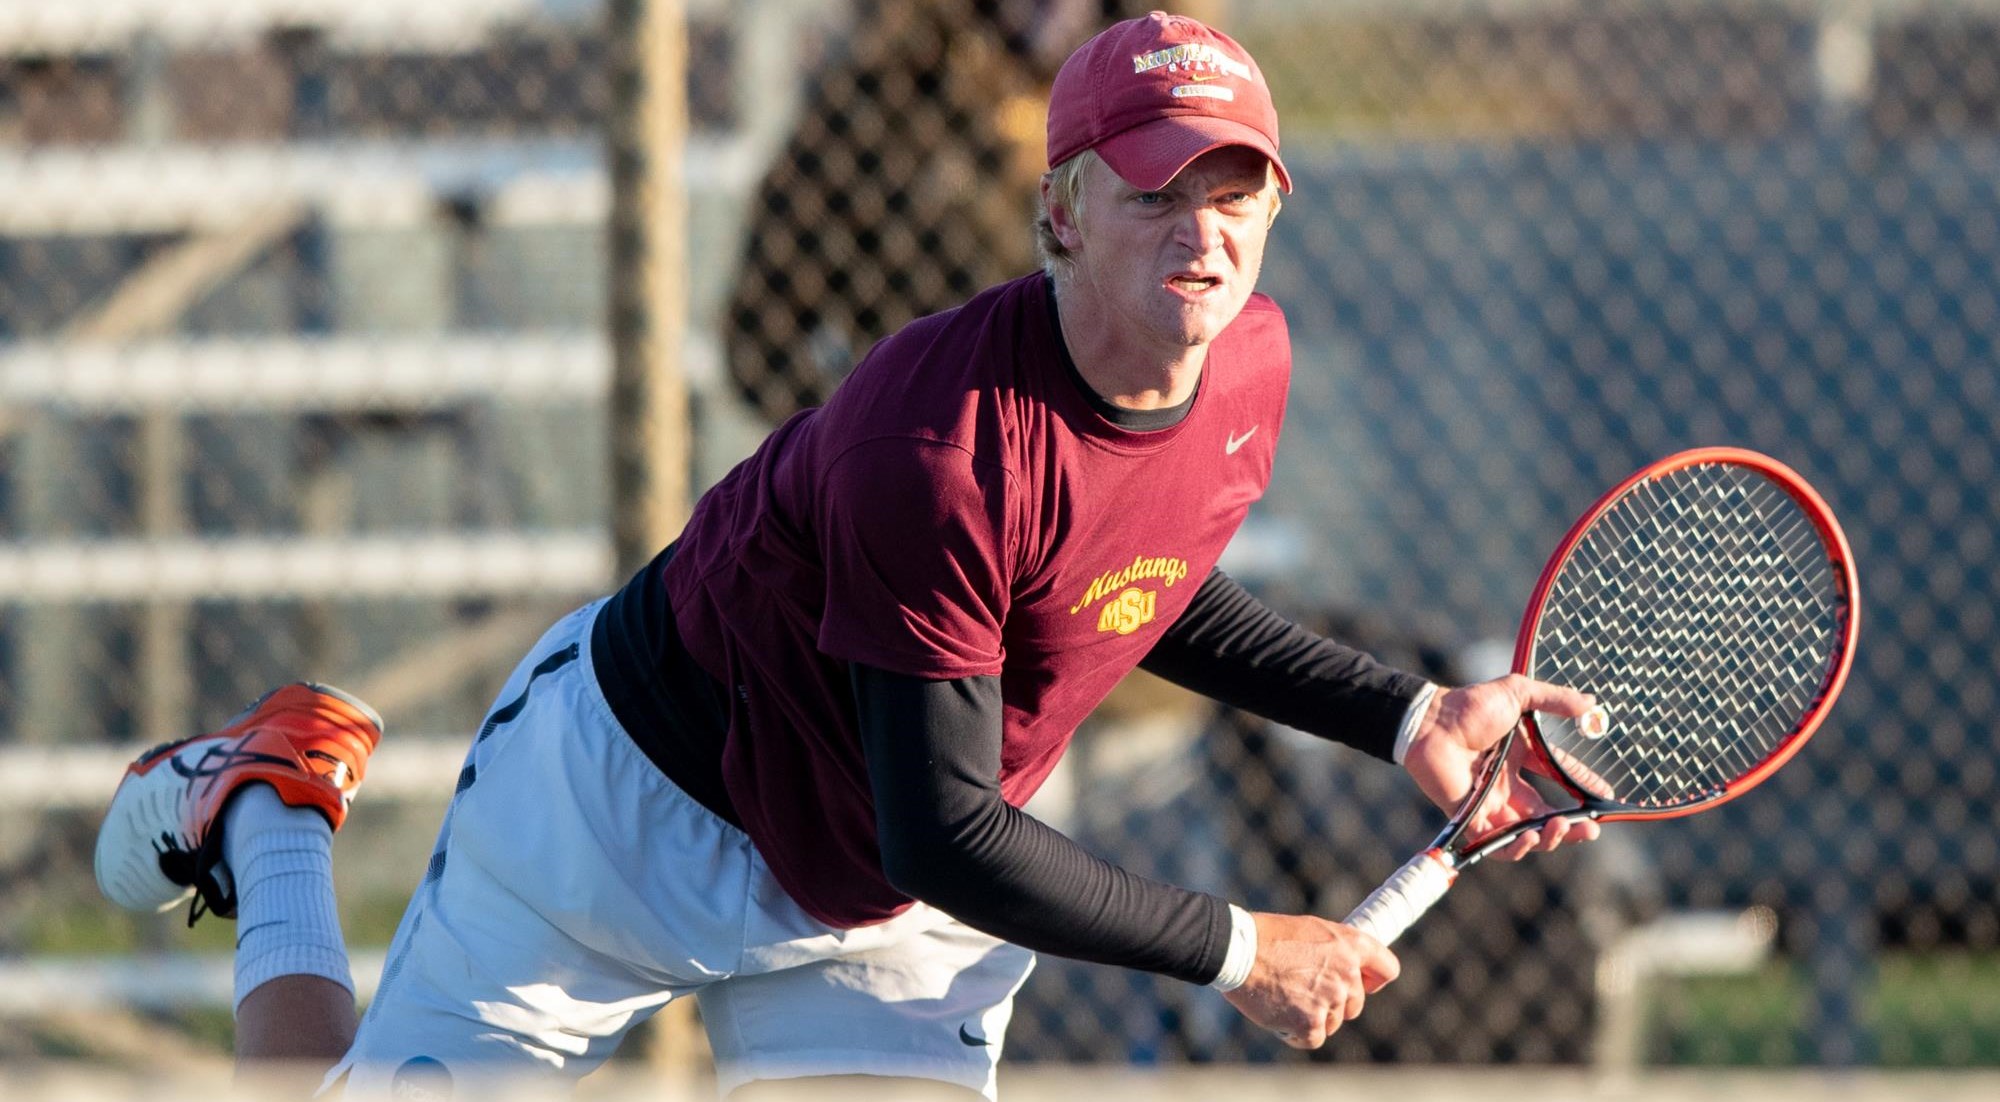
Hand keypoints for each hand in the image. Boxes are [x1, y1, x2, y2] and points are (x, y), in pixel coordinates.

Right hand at [1221, 912, 1400, 1048]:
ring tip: (1284, 995)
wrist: (1238, 950)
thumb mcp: (1311, 930)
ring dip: (1312, 1016)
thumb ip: (1336, 950)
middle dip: (1333, 1002)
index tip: (1364, 984)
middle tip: (1302, 989)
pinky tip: (1278, 1012)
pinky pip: (1313, 1038)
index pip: (1388, 969)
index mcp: (1351, 944)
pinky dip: (1296, 1033)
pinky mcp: (1311, 1023)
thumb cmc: (1267, 936)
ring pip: (1333, 1022)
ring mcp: (1330, 1000)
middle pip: (1355, 1004)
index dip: (1374, 980)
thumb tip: (1349, 969)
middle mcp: (1347, 973)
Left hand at [1401, 674, 1602, 860]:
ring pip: (1527, 834)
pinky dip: (1516, 848)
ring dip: (1551, 838)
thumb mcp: (1518, 693)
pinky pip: (1497, 844)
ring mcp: (1490, 802)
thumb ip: (1555, 699)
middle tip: (1592, 829)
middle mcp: (1508, 784)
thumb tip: (1592, 704)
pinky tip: (1532, 839)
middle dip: (1573, 826)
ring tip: (1563, 828)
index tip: (1605, 796)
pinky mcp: (1472, 818)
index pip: (1559, 776)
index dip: (1583, 787)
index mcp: (1521, 756)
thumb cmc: (1468, 706)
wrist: (1430, 721)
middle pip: (1546, 815)